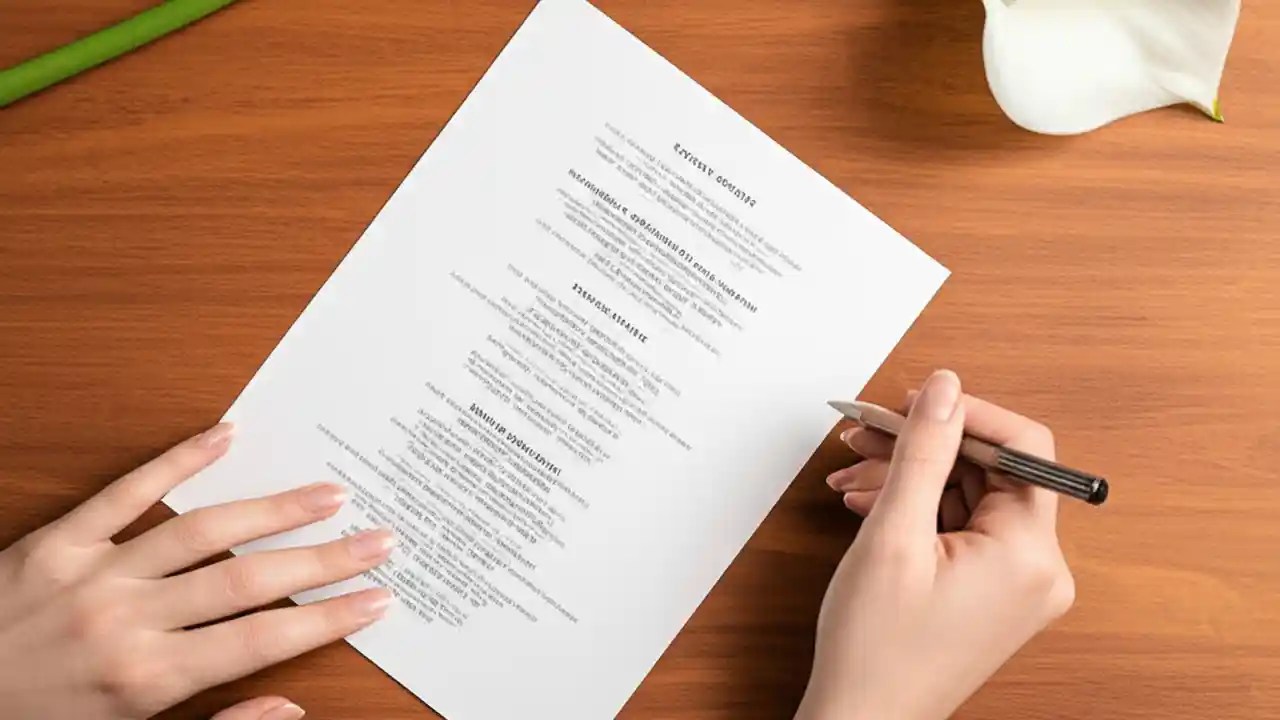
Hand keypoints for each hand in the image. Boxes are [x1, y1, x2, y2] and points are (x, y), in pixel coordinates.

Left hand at [0, 424, 394, 719]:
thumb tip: (292, 708)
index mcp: (147, 681)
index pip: (264, 640)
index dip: (330, 617)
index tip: (378, 597)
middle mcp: (127, 621)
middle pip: (248, 580)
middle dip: (325, 560)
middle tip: (380, 537)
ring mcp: (91, 573)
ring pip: (201, 530)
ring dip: (273, 509)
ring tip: (328, 491)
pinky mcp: (55, 542)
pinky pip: (124, 491)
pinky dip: (176, 459)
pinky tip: (225, 436)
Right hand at [796, 371, 1074, 719]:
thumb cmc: (876, 650)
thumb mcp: (893, 535)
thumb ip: (923, 452)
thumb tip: (945, 389)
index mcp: (1030, 555)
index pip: (1023, 448)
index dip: (967, 414)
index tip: (917, 401)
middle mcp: (1037, 570)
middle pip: (989, 470)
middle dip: (924, 444)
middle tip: (866, 430)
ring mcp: (1015, 584)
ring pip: (968, 496)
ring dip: (911, 475)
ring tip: (853, 472)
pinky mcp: (990, 593)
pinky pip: (961, 527)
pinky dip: (917, 508)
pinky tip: (870, 503)